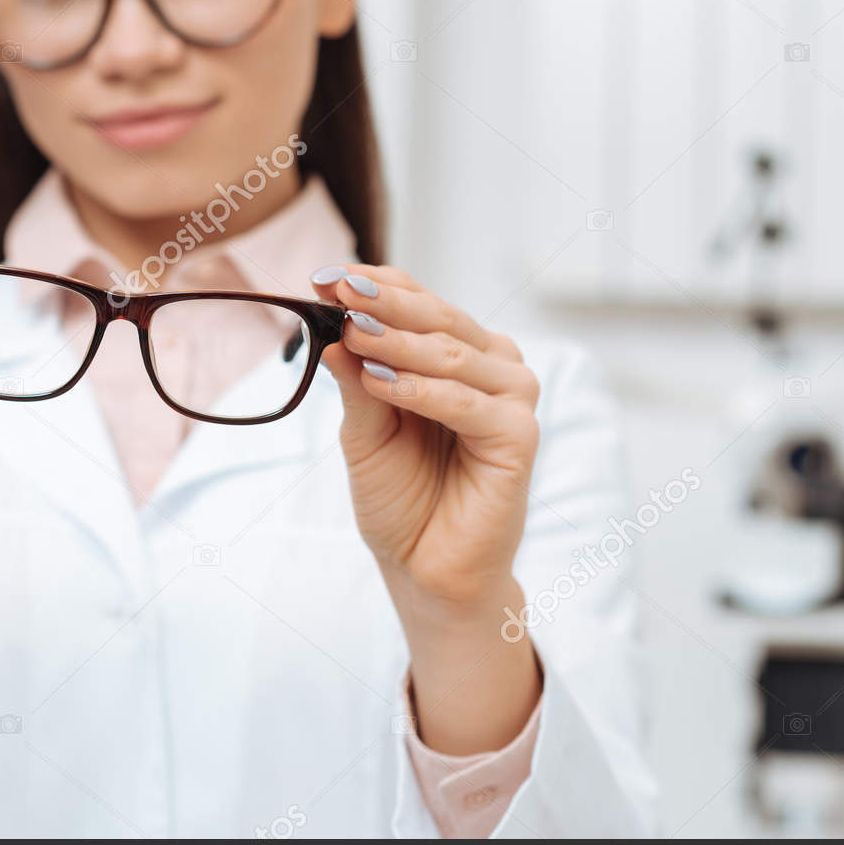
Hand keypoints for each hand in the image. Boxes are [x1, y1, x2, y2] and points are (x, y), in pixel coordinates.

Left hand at [312, 263, 542, 753]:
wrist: (424, 569)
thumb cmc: (401, 499)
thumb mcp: (365, 432)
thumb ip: (358, 382)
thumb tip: (334, 331)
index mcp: (456, 355)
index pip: (418, 302)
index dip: (374, 284)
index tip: (323, 275)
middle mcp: (491, 367)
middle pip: (438, 319)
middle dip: (383, 303)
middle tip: (338, 289)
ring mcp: (511, 401)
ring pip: (452, 355)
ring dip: (399, 342)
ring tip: (354, 332)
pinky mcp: (520, 438)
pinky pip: (468, 404)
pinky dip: (423, 391)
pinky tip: (382, 382)